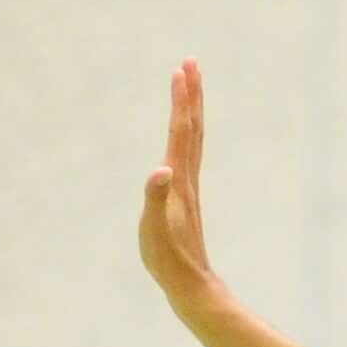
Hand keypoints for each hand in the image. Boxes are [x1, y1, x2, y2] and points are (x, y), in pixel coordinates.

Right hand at [137, 60, 218, 310]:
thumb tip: (160, 169)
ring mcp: (187, 187)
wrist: (190, 283)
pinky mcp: (184, 197)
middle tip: (190, 63)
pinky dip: (186, 135)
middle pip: (192, 127)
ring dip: (191, 111)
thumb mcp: (154, 230)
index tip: (182, 70)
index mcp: (179, 180)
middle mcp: (187, 178)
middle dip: (191, 94)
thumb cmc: (168, 259)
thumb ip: (155, 198)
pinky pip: (187, 154)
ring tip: (188, 88)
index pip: (181, 131)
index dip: (181, 101)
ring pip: (192, 139)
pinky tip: (181, 135)